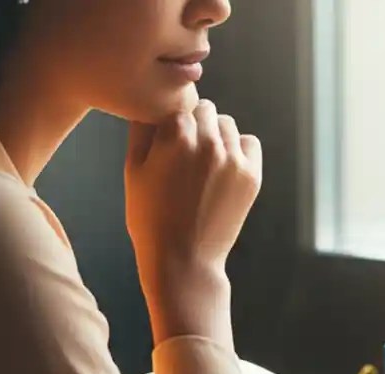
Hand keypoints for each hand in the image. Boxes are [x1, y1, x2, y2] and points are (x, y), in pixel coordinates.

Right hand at [125, 100, 262, 345]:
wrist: (183, 260)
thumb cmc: (150, 217)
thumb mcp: (133, 170)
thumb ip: (142, 129)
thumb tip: (151, 102)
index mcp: (174, 134)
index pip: (177, 103)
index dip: (171, 120)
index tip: (167, 138)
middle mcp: (207, 140)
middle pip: (204, 109)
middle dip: (194, 124)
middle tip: (184, 152)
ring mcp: (232, 158)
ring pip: (226, 124)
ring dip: (216, 135)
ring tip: (202, 164)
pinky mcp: (251, 175)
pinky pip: (249, 143)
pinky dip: (239, 150)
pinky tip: (224, 167)